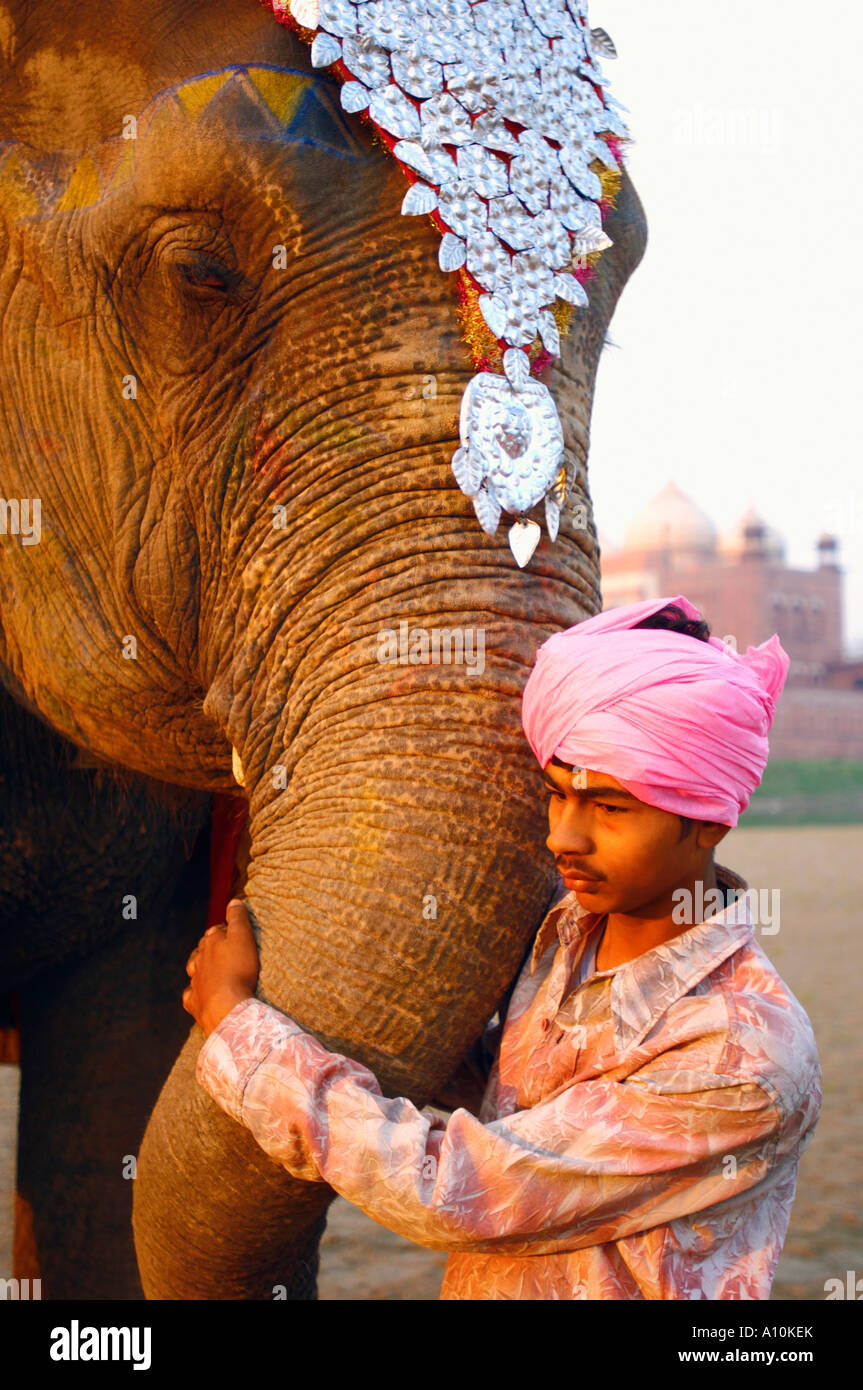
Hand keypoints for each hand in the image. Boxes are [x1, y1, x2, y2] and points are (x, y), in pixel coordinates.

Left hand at [183, 899, 259, 1036]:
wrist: (226, 1006)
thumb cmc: (237, 970)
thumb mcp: (243, 938)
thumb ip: (238, 918)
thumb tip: (233, 901)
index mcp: (210, 942)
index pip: (216, 931)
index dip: (226, 931)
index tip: (236, 933)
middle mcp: (199, 959)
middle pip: (204, 949)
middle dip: (213, 947)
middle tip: (228, 951)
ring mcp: (195, 981)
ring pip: (195, 969)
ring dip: (202, 968)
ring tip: (213, 969)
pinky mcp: (194, 1001)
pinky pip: (192, 994)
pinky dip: (196, 992)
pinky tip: (202, 993)